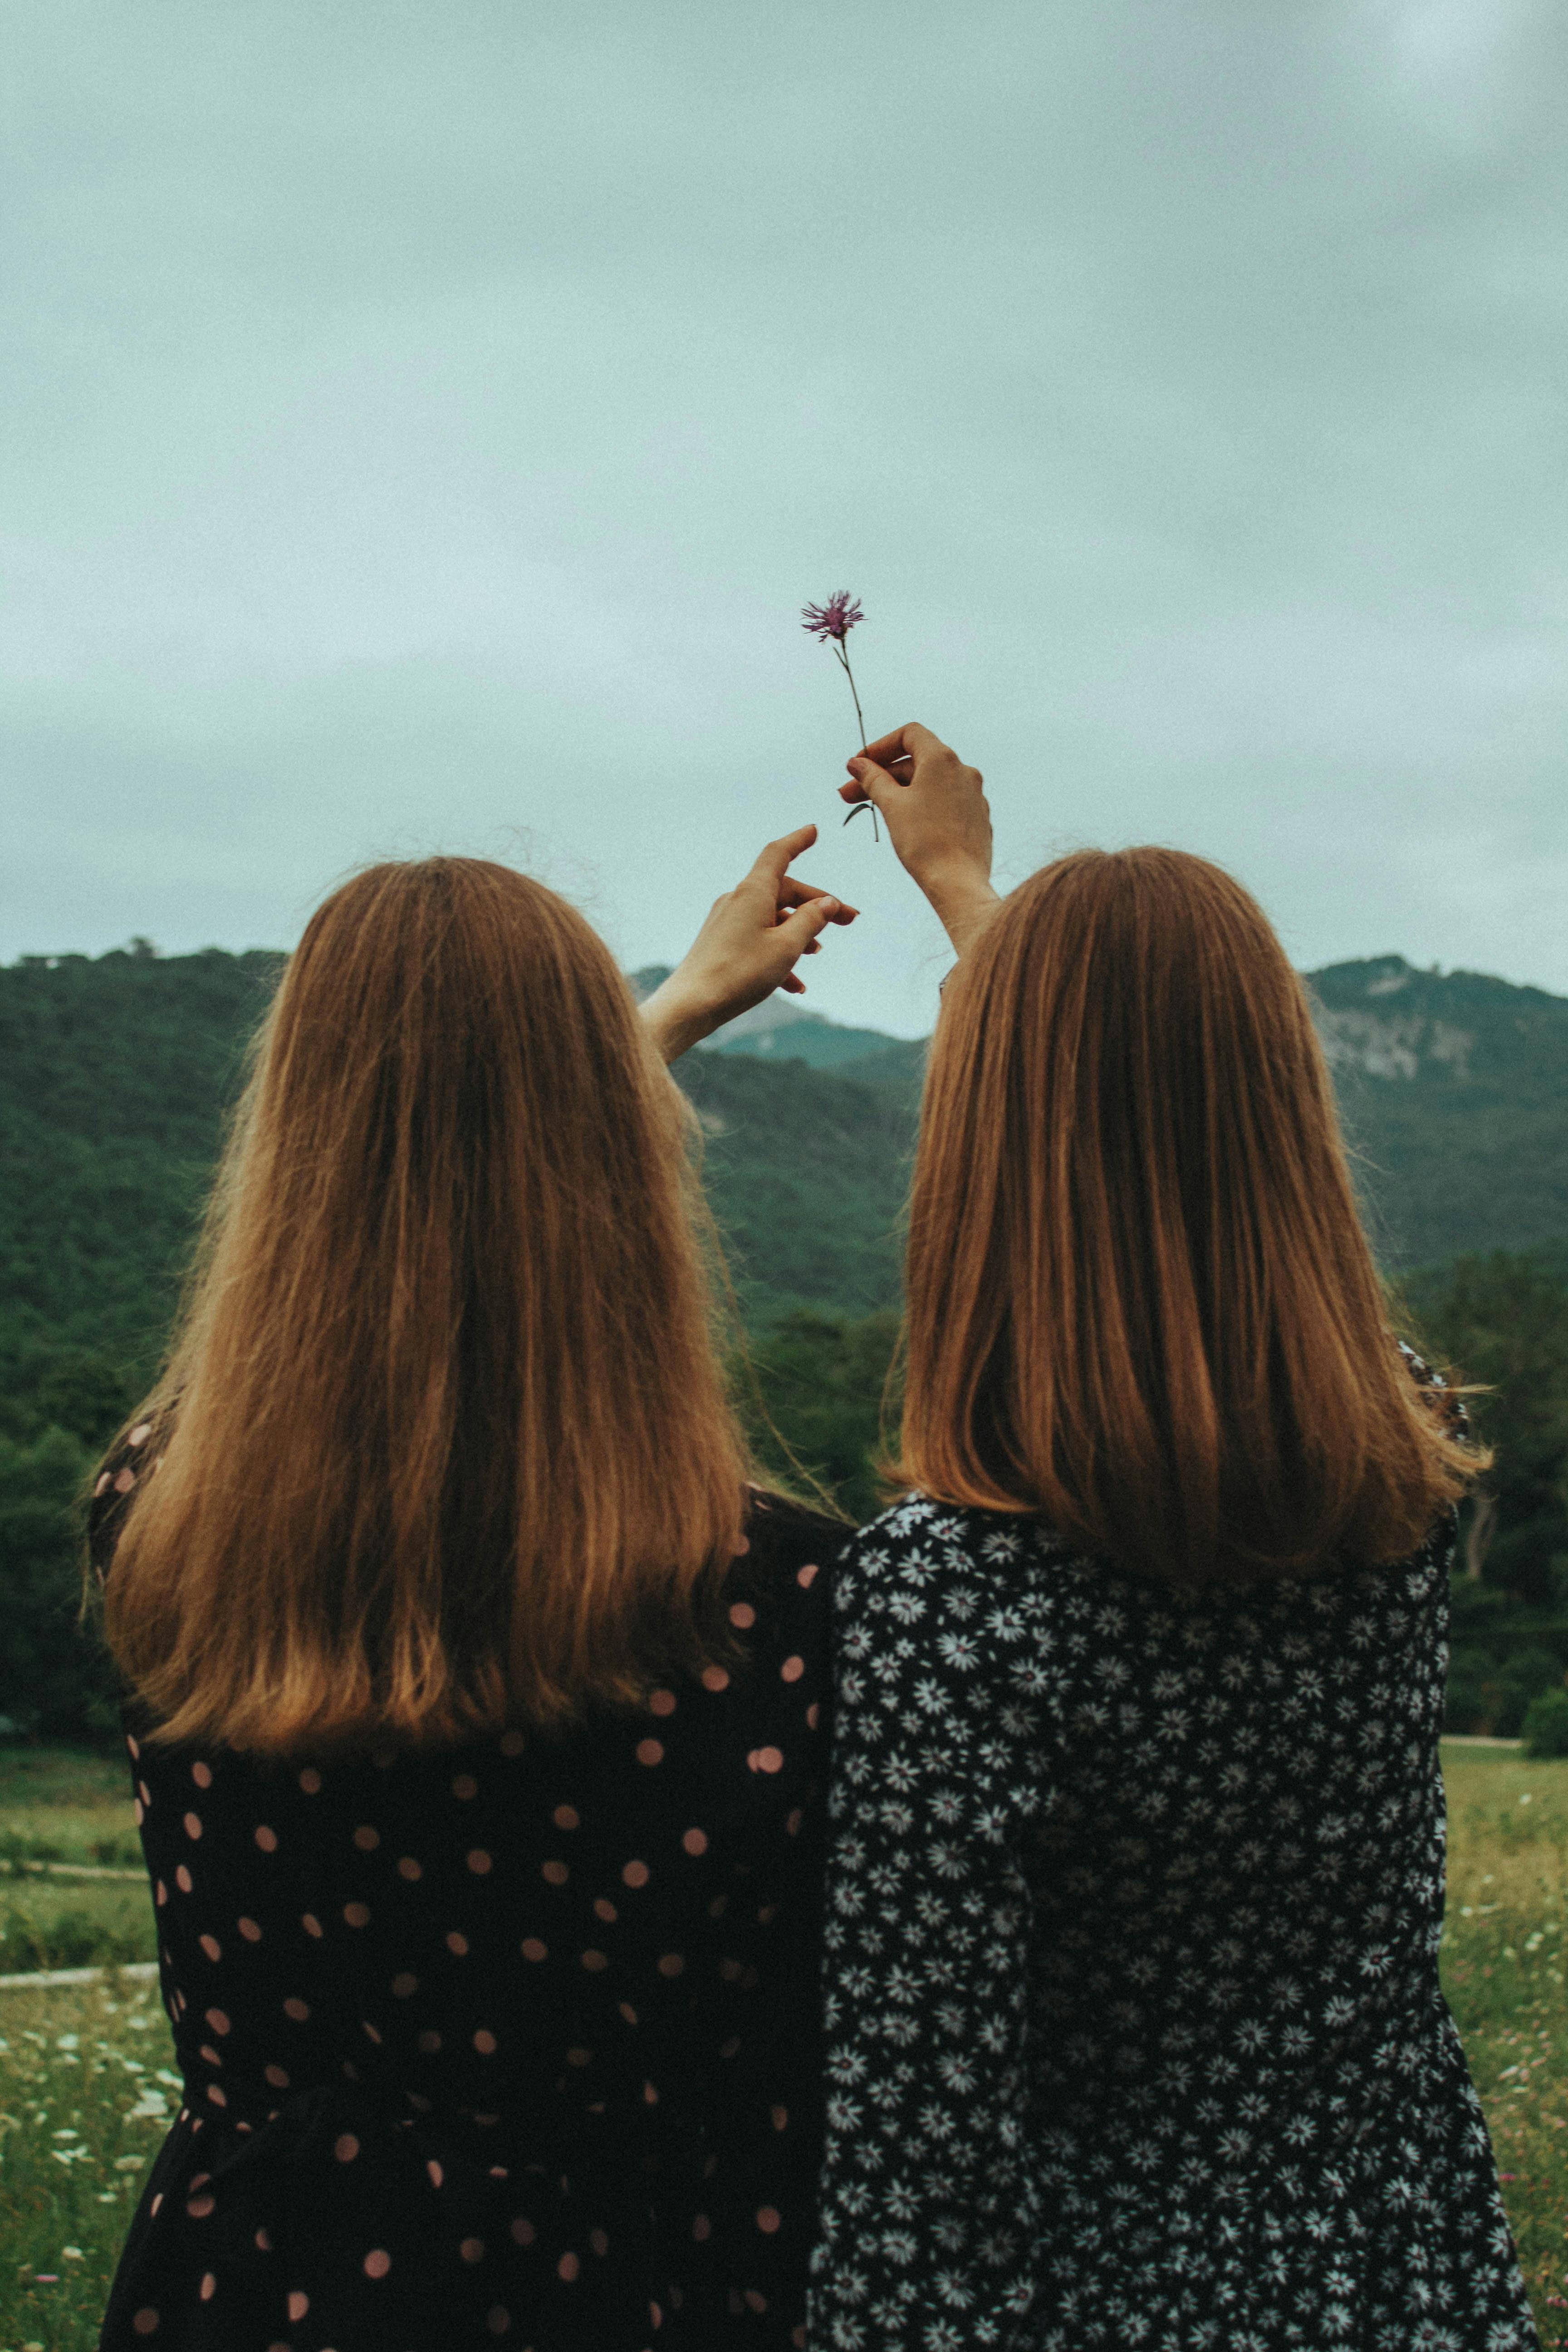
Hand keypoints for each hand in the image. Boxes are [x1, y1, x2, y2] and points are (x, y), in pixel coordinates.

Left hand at [639, 825, 857, 1061]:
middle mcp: (737, 901)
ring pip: (772, 918)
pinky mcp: (721, 943)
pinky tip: (795, 985)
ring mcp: (727, 922)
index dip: (797, 841)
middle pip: (783, 892)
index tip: (813, 831)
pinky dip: (778, 956)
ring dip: (798, 932)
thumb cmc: (740, 974)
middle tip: (849, 920)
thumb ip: (811, 921)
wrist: (692, 1005)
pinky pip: (757, 941)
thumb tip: (827, 903)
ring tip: (817, 953)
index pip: (778, 855)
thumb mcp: (786, 947)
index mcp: (753, 892)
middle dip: (817, 906)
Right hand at [839, 722, 999, 956]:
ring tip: (873, 809)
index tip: (859, 765)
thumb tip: (857, 764)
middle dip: (881, 775)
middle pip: (916, 762)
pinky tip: (904, 823)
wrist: (958, 883)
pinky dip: (921, 804)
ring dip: (898, 791)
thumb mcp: (891, 805)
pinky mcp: (976, 817)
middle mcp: (963, 771)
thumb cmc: (924, 842)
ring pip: (929, 783)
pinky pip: (943, 802)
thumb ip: (873, 779)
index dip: (880, 747)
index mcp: (942, 760)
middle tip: (850, 794)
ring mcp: (973, 795)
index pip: (909, 735)